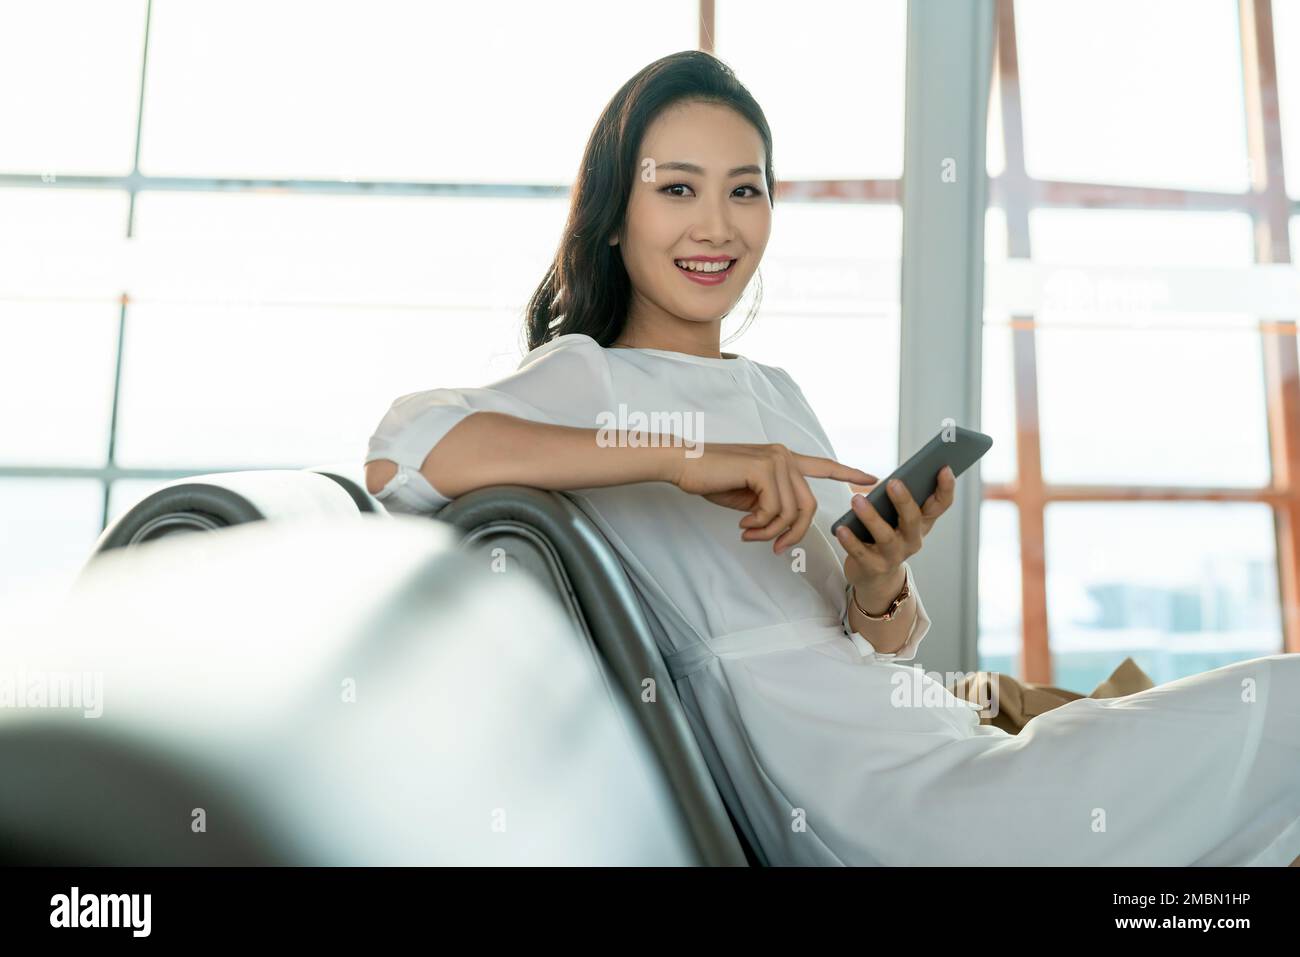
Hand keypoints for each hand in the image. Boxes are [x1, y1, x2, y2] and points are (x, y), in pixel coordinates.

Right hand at [672, 442, 876, 553]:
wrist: (683, 465)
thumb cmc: (712, 478)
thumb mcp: (748, 496)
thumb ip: (771, 504)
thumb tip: (783, 527)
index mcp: (783, 458)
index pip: (823, 465)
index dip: (848, 473)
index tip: (871, 479)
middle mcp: (784, 455)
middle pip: (809, 505)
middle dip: (794, 533)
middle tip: (774, 547)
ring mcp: (776, 460)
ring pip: (792, 512)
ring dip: (771, 532)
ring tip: (749, 534)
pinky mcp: (764, 469)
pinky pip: (775, 510)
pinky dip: (761, 525)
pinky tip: (743, 525)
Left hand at [835, 466, 955, 599]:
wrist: (874, 576)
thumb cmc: (885, 535)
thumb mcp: (896, 517)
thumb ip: (897, 497)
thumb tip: (891, 477)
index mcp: (922, 522)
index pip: (941, 504)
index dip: (945, 487)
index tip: (944, 467)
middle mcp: (912, 540)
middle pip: (913, 519)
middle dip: (904, 500)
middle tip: (893, 482)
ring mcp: (895, 556)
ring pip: (886, 537)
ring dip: (871, 517)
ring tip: (857, 500)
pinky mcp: (874, 567)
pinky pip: (861, 553)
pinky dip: (850, 540)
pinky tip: (841, 528)